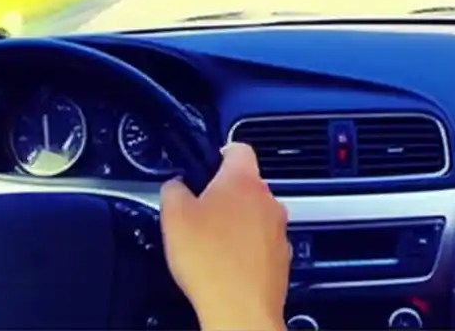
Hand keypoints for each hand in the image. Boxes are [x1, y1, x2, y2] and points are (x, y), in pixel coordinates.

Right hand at [161, 143, 289, 330]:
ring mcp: (279, 229)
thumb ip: (172, 189)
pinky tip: (225, 264)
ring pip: (255, 215)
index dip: (219, 153)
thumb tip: (175, 186)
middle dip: (224, 195)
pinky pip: (262, 243)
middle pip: (245, 184)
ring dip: (236, 224)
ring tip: (210, 244)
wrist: (239, 308)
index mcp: (243, 179)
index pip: (237, 147)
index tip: (209, 162)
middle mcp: (268, 200)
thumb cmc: (211, 262)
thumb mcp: (173, 215)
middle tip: (199, 212)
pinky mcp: (282, 257)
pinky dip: (246, 249)